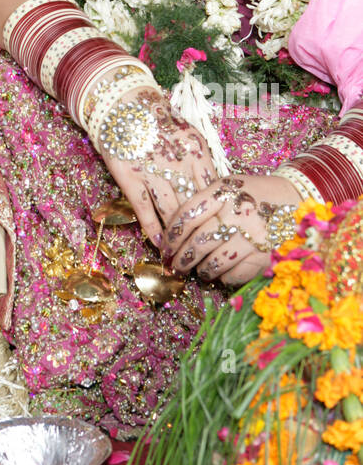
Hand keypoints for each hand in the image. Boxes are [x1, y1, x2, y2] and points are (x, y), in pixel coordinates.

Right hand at [94, 87, 216, 246]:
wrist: (123, 101)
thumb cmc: (160, 120)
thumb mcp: (189, 137)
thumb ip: (203, 164)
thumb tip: (217, 194)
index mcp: (197, 152)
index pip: (214, 191)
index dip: (219, 214)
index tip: (224, 233)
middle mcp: (177, 164)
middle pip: (194, 205)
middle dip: (201, 232)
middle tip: (207, 254)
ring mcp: (152, 171)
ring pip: (171, 212)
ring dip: (178, 237)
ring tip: (184, 257)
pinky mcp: (130, 177)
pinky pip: (144, 209)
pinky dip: (152, 229)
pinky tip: (160, 244)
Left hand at [164, 173, 300, 285]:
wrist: (297, 198)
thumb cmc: (255, 193)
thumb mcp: (229, 186)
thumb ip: (205, 204)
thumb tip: (175, 234)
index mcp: (224, 191)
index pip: (187, 215)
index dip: (172, 235)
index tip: (166, 246)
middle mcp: (238, 212)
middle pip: (198, 242)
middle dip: (182, 258)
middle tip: (176, 266)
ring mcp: (254, 236)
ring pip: (214, 262)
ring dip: (202, 270)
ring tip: (199, 270)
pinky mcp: (266, 256)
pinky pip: (235, 275)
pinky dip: (224, 277)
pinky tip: (222, 273)